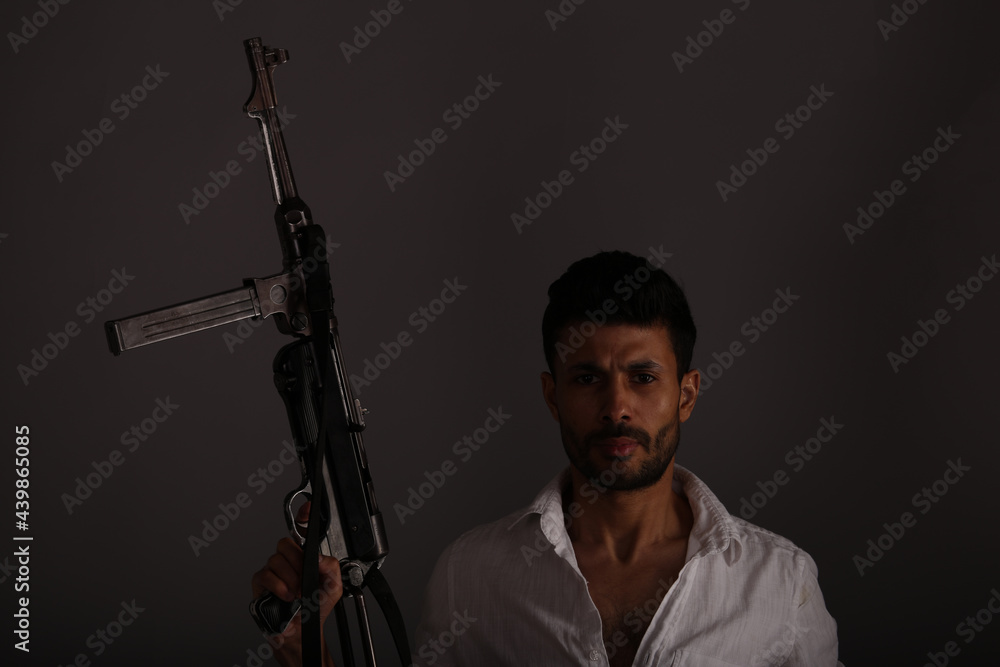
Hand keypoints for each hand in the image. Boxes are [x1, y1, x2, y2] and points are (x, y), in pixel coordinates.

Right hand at [251, 502, 341, 666]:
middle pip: (286, 543)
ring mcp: (273, 569)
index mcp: (305, 556)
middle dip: (298, 562)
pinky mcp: (261, 582)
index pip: (301, 530)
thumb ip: (332, 567)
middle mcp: (288, 559)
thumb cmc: (315, 608)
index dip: (303, 515)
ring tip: (297, 593)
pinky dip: (279, 585)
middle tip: (304, 579)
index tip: (307, 508)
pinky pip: (266, 574)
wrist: (302, 630)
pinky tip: (287, 595)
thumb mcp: (333, 586)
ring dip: (290, 577)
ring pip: (276, 558)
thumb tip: (319, 556)